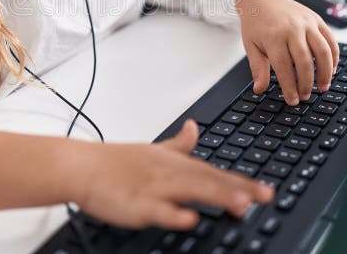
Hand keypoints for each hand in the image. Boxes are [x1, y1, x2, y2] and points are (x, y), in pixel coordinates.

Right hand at [72, 119, 273, 229]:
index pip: (214, 172)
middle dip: (237, 188)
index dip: (241, 181)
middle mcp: (168, 173)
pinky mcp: (135, 203)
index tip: (265, 191)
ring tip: (241, 203)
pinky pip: (157, 209)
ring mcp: (153, 187)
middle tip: (264, 196)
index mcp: (174, 163)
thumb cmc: (116, 162)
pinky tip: (190, 217)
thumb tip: (194, 128)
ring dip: (216, 195)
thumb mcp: (153, 149)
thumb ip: (178, 144)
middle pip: (208, 180)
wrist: (81, 166)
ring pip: (189, 190)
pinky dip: (173, 213)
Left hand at [237, 0, 338, 105]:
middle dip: (307, 83)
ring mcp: (307, 23)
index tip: (293, 101)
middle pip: (305, 61)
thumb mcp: (251, 46)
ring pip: (323, 51)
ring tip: (323, 87)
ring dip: (326, 72)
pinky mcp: (317, 20)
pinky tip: (331, 70)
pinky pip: (330, 40)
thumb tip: (259, 90)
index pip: (284, 67)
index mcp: (273, 36)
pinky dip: (334, 57)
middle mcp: (292, 29)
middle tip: (306, 96)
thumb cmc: (257, 24)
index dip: (290, 87)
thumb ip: (257, 68)